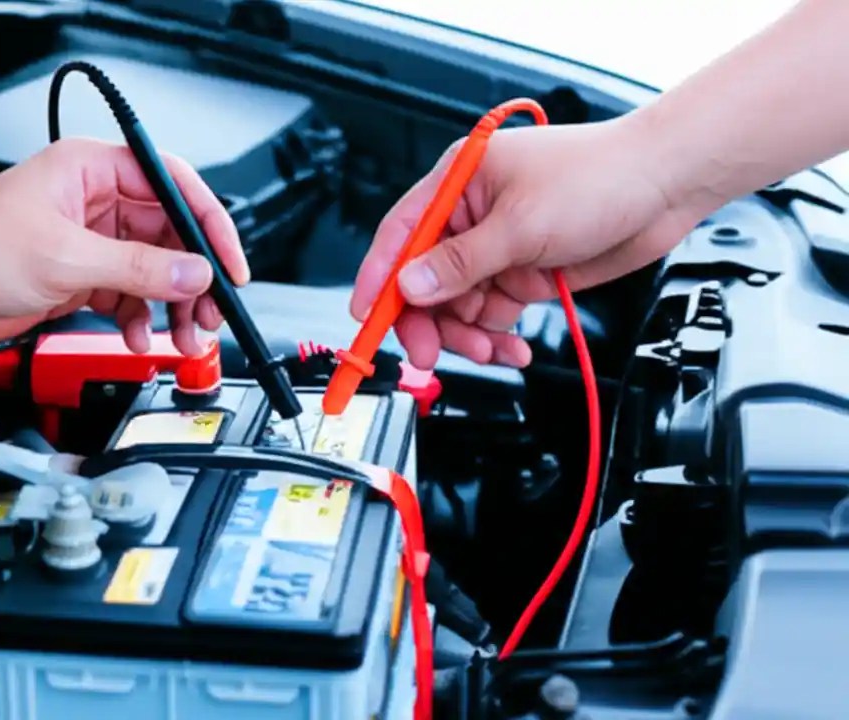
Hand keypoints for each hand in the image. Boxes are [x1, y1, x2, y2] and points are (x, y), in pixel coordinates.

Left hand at [0, 138, 245, 355]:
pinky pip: (127, 296)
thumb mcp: (64, 258)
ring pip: (152, 271)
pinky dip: (139, 319)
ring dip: (170, 306)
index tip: (229, 264)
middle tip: (209, 314)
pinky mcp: (75, 277)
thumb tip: (193, 273)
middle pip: (169, 235)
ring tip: (181, 336)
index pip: (173, 185)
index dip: (209, 224)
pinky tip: (140, 338)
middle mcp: (93, 201)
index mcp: (91, 170)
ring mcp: (86, 240)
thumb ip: (137, 269)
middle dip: (192, 278)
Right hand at [351, 114, 715, 370]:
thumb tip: (408, 285)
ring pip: (459, 304)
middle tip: (430, 353)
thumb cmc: (601, 177)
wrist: (666, 185)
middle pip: (425, 279)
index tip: (366, 319)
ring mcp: (498, 244)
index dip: (379, 279)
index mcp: (458, 182)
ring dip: (471, 333)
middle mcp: (471, 213)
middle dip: (429, 319)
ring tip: (493, 349)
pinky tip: (512, 348)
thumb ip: (460, 262)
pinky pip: (493, 313)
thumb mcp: (520, 226)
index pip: (400, 235)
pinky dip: (499, 335)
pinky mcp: (523, 270)